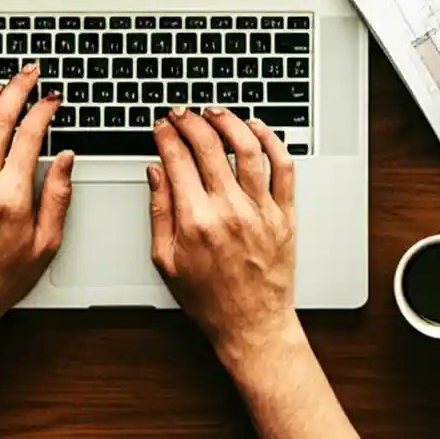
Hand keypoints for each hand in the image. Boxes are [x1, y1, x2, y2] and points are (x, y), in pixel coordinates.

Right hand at [148, 106, 296, 364]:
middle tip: (182, 113)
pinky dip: (271, 141)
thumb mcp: (165, 260)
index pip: (177, 160)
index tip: (162, 126)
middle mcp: (229, 211)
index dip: (166, 135)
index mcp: (195, 221)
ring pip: (247, 148)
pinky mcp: (284, 215)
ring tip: (215, 112)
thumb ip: (159, 211)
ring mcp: (260, 210)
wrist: (251, 325)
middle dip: (191, 121)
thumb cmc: (208, 299)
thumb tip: (155, 172)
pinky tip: (257, 130)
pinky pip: (283, 168)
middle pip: (209, 146)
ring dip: (229, 122)